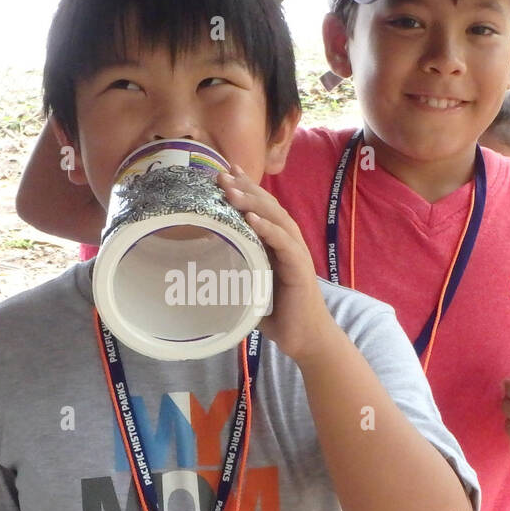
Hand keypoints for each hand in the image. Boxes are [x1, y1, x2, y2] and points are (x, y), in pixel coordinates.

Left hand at [217, 164, 336, 363]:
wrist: (305, 339)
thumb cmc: (280, 315)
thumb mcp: (252, 288)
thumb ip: (237, 275)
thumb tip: (204, 275)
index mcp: (278, 244)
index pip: (262, 209)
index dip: (246, 188)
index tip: (226, 171)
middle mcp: (289, 243)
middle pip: (268, 207)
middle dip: (245, 188)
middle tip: (221, 173)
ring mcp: (296, 254)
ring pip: (276, 219)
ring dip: (253, 203)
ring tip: (231, 191)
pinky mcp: (299, 268)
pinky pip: (283, 243)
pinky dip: (267, 228)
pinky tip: (251, 218)